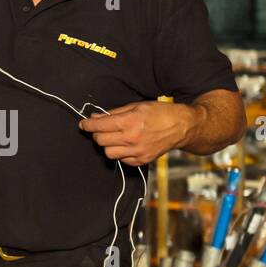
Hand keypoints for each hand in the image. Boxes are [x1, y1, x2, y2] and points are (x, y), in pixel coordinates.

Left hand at [78, 101, 199, 166]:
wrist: (182, 127)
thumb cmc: (160, 113)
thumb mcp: (137, 106)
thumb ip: (114, 113)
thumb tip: (95, 117)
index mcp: (130, 122)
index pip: (99, 126)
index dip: (87, 125)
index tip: (83, 124)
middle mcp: (132, 138)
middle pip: (100, 141)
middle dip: (97, 134)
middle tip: (101, 129)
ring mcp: (137, 152)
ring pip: (108, 153)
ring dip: (107, 145)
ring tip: (115, 137)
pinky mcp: (142, 160)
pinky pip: (121, 160)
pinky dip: (120, 152)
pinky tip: (126, 144)